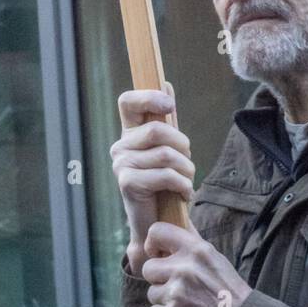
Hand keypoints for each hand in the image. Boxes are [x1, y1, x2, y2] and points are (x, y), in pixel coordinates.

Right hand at [111, 84, 194, 272]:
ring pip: (167, 154)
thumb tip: (166, 83)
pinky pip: (166, 175)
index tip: (170, 105)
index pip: (127, 101)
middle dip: (183, 146)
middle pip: (158, 129)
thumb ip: (165, 119)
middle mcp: (120, 145)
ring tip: (186, 181)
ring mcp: (121, 164)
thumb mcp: (168, 148)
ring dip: (187, 169)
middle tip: (187, 163)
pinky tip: (183, 194)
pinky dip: (183, 185)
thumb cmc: (165, 183)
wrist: (158, 223)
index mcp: (129, 132)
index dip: (148, 96)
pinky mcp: (128, 183)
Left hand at [141, 220, 251, 306]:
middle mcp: (184, 267)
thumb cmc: (229, 291)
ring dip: (164, 301)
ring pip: (152, 293)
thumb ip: (191, 247)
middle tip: (177, 288)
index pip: (157, 231)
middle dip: (159, 279)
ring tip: (186, 304)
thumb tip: (172, 232)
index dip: (152, 244)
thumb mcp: (214, 259)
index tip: (157, 254)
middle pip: (149, 268)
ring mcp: (176, 292)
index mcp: (196, 249)